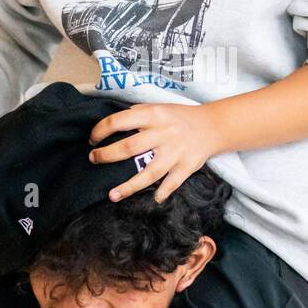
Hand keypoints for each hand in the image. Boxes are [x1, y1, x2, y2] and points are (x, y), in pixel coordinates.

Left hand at [86, 102, 221, 203]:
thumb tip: (113, 122)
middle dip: (106, 155)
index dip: (101, 130)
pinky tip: (153, 199)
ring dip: (129, 186)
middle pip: (129, 147)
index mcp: (154, 115)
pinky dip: (163, 192)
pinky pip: (172, 183)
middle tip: (94, 160)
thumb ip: (138, 114)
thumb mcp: (159, 107)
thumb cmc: (181, 117)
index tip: (92, 139)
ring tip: (112, 195)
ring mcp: (175, 152)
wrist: (214, 125)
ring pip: (149, 173)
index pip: (119, 121)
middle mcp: (163, 133)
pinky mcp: (186, 167)